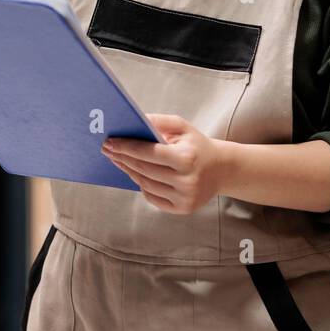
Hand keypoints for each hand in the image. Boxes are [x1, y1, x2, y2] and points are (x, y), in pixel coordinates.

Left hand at [100, 112, 225, 212]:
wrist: (222, 170)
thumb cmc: (197, 145)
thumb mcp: (183, 127)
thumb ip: (159, 121)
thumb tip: (134, 121)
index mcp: (187, 158)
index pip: (149, 153)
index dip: (127, 147)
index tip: (110, 142)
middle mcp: (186, 181)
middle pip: (144, 170)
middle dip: (123, 158)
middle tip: (107, 149)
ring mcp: (184, 198)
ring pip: (146, 184)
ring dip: (129, 171)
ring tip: (118, 160)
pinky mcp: (182, 209)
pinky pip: (152, 197)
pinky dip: (141, 185)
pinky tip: (135, 174)